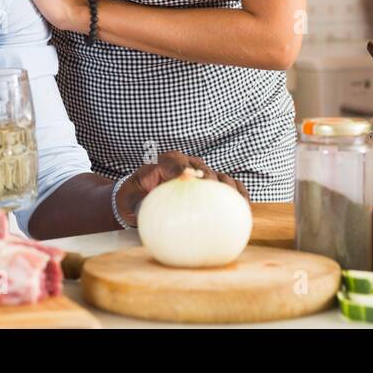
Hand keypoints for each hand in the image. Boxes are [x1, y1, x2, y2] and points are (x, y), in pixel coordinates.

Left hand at [117, 151, 250, 226]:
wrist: (142, 201)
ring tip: (238, 203)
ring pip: (220, 176)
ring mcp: (201, 175)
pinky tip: (244, 211)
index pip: (175, 162)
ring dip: (229, 188)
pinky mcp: (211, 188)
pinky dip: (237, 197)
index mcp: (165, 163)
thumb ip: (135, 200)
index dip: (184, 167)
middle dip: (210, 179)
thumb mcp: (128, 200)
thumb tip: (140, 205)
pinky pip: (227, 190)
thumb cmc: (133, 201)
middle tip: (213, 194)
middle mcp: (186, 165)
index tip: (190, 176)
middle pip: (202, 168)